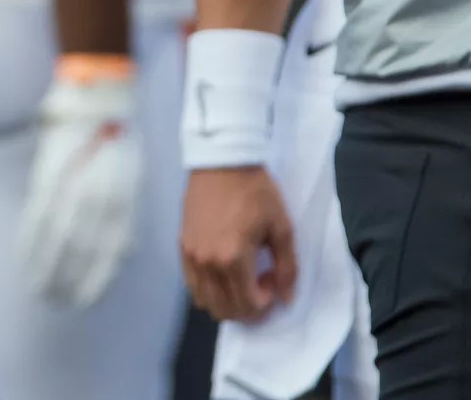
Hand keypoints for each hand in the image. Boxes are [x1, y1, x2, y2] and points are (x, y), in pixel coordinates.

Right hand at [19, 61, 142, 304]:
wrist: (95, 100)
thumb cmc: (119, 141)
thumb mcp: (135, 180)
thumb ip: (127, 217)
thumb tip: (122, 251)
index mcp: (122, 203)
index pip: (107, 255)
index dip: (93, 282)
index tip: (82, 301)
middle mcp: (97, 200)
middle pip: (77, 252)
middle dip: (65, 281)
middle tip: (54, 302)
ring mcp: (69, 189)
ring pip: (53, 240)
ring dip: (43, 269)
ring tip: (37, 291)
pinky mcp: (46, 178)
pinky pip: (34, 219)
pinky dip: (28, 243)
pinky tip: (23, 259)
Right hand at [181, 164, 296, 322]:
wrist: (221, 161)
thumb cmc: (256, 191)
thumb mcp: (282, 227)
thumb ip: (287, 267)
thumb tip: (286, 298)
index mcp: (234, 258)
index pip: (249, 305)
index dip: (267, 302)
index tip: (273, 279)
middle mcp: (208, 263)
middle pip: (226, 309)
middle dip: (249, 307)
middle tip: (261, 283)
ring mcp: (191, 256)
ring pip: (206, 301)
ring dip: (227, 302)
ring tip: (241, 280)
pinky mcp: (182, 247)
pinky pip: (192, 285)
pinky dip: (209, 290)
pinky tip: (223, 272)